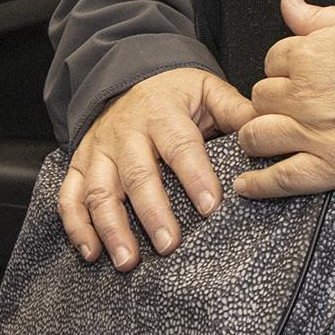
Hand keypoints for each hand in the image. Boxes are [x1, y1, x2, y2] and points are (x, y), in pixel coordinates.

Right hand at [59, 66, 254, 270]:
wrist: (126, 74)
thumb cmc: (173, 92)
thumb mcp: (205, 90)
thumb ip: (234, 110)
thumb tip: (264, 128)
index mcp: (162, 114)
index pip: (180, 146)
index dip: (194, 176)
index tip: (210, 207)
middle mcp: (126, 133)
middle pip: (137, 175)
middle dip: (152, 212)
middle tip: (168, 245)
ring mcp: (99, 151)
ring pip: (99, 191)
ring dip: (111, 228)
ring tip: (128, 260)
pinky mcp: (80, 164)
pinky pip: (70, 197)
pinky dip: (76, 226)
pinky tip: (91, 252)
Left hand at [237, 0, 334, 198]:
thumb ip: (320, 17)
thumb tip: (289, 3)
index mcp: (310, 53)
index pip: (273, 61)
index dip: (285, 69)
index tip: (298, 77)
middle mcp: (303, 93)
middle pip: (262, 97)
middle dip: (272, 101)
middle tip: (292, 107)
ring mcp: (314, 131)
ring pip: (258, 135)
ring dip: (258, 136)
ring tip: (267, 140)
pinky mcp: (331, 166)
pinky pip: (280, 178)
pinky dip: (259, 185)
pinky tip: (246, 186)